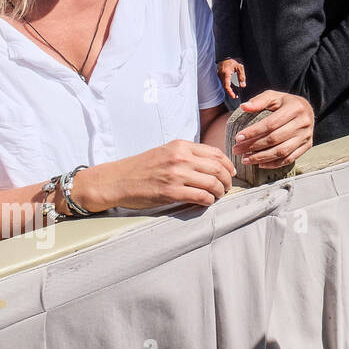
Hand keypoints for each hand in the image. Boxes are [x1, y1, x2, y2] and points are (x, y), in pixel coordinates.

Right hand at [74, 139, 235, 210]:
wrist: (117, 180)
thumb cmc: (142, 167)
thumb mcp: (166, 151)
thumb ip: (187, 154)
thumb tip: (212, 163)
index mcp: (181, 146)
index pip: (215, 153)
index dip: (227, 164)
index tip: (231, 172)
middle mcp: (180, 158)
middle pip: (217, 168)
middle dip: (227, 179)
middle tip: (227, 186)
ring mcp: (176, 175)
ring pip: (212, 183)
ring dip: (220, 191)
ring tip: (218, 195)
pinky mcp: (171, 192)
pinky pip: (200, 196)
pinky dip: (208, 200)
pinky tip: (207, 201)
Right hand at [216, 58, 246, 99]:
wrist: (225, 56)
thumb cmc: (233, 61)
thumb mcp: (240, 67)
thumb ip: (241, 76)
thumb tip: (243, 86)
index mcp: (226, 73)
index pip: (227, 85)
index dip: (230, 92)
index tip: (234, 96)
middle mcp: (221, 75)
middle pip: (225, 86)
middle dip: (231, 92)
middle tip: (236, 96)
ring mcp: (219, 76)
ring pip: (224, 85)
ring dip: (230, 90)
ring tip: (236, 94)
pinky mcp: (220, 76)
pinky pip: (224, 82)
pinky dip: (228, 86)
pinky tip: (233, 89)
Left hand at [231, 91, 314, 167]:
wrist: (306, 109)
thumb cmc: (286, 103)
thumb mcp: (274, 96)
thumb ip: (259, 101)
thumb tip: (244, 107)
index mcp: (295, 108)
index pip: (271, 123)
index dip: (253, 132)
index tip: (238, 137)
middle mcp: (303, 122)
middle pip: (275, 139)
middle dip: (253, 146)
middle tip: (237, 150)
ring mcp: (306, 135)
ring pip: (282, 151)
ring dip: (262, 157)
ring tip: (245, 159)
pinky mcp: (307, 145)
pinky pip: (290, 158)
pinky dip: (274, 164)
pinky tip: (260, 164)